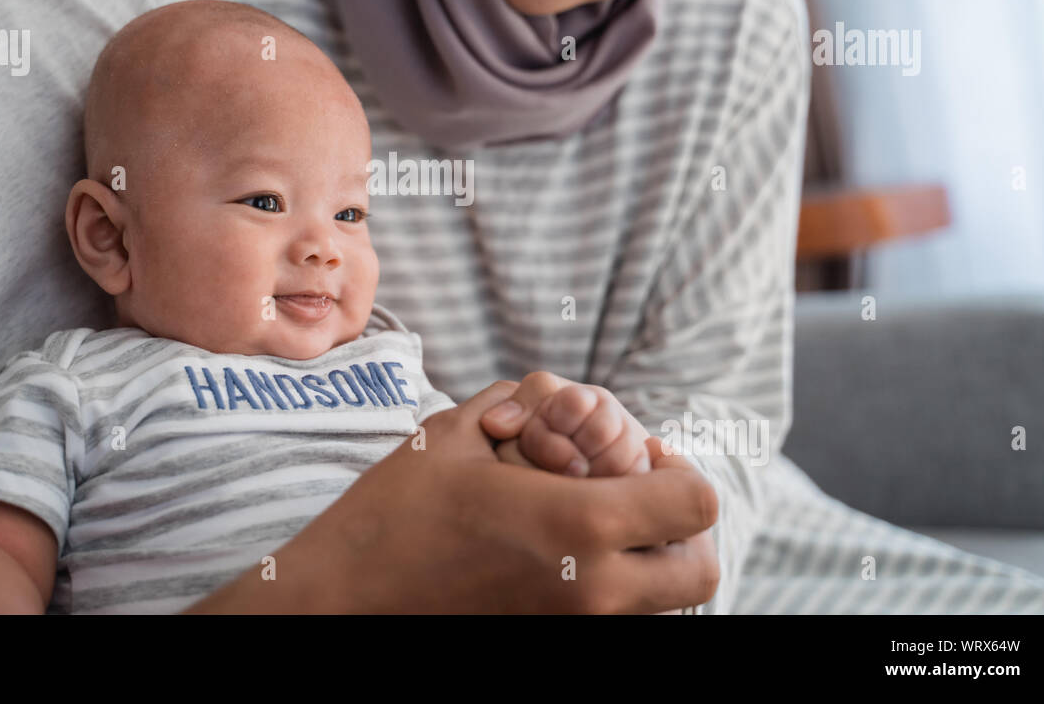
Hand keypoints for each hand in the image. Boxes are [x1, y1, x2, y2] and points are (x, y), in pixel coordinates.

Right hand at [187, 379, 719, 613]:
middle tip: (637, 492)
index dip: (679, 469)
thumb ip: (524, 404)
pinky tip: (560, 553)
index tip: (642, 456)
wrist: (344, 601)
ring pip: (661, 601)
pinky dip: (613, 585)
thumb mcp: (454, 434)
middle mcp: (591, 591)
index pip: (696, 504)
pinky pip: (615, 616)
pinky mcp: (552, 645)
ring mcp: (572, 629)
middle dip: (684, 525)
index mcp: (576, 528)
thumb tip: (562, 399)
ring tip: (597, 522)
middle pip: (699, 569)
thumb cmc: (393, 513)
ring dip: (652, 558)